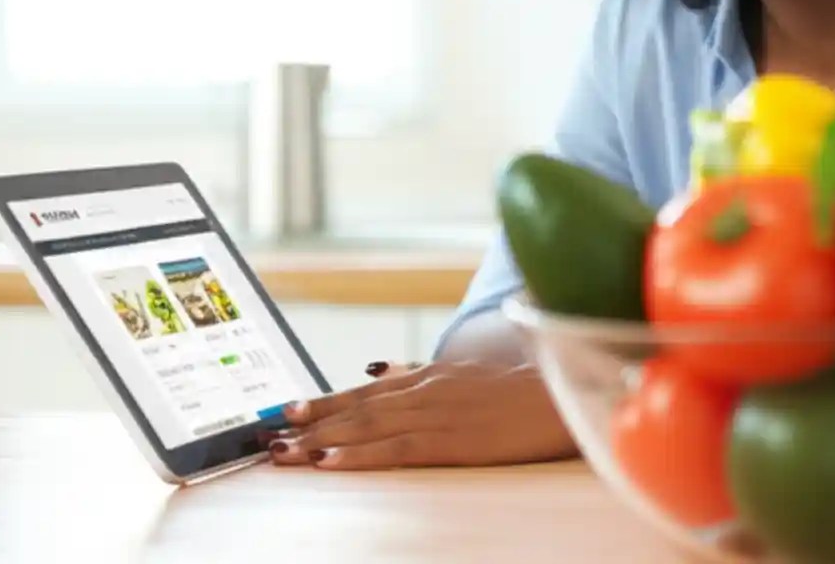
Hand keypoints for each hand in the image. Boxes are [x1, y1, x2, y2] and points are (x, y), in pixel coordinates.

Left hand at [266, 361, 578, 469]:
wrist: (566, 395)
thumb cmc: (521, 388)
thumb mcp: (464, 373)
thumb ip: (417, 371)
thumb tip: (375, 369)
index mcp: (430, 376)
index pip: (365, 392)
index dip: (323, 402)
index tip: (285, 411)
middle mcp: (426, 391)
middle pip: (358, 410)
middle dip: (310, 424)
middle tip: (268, 438)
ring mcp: (439, 414)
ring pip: (369, 429)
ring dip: (323, 441)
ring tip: (285, 454)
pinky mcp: (455, 440)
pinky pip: (398, 449)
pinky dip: (362, 456)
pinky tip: (332, 464)